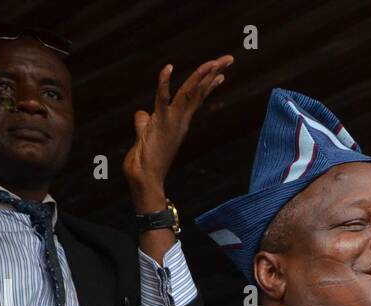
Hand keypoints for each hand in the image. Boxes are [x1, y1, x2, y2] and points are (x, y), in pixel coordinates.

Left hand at [123, 55, 232, 208]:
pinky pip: (162, 99)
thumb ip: (144, 122)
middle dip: (214, 72)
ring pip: (189, 92)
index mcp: (178, 122)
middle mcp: (180, 120)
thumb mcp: (144, 137)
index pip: (196, 98)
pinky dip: (164, 82)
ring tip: (214, 61)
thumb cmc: (144, 164)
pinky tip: (168, 67)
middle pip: (199, 91)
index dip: (207, 84)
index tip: (221, 73)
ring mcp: (172, 121)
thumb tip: (141, 113)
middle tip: (229, 58)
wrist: (145, 181)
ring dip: (201, 75)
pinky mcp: (161, 123)